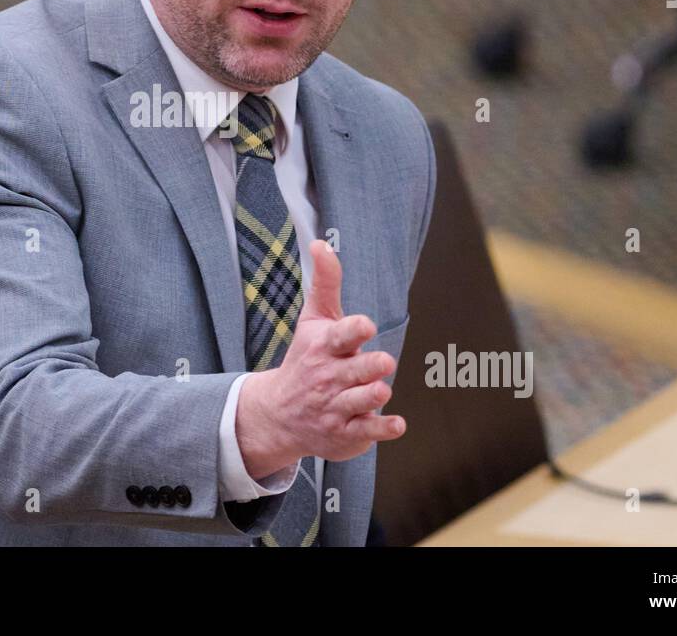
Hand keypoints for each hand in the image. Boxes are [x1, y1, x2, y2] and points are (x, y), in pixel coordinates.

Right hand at [236, 240, 404, 478]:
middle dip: (369, 366)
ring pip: (361, 401)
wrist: (278, 414)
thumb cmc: (305, 359)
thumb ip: (325, 283)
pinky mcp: (346, 432)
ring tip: (380, 390)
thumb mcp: (313, 320)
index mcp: (324, 347)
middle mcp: (329, 377)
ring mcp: (337, 406)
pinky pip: (367, 431)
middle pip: (355, 371)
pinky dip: (383, 428)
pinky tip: (397, 423)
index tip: (366, 326)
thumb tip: (322, 243)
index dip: (354, 330)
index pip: (340, 336)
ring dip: (373, 395)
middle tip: (383, 363)